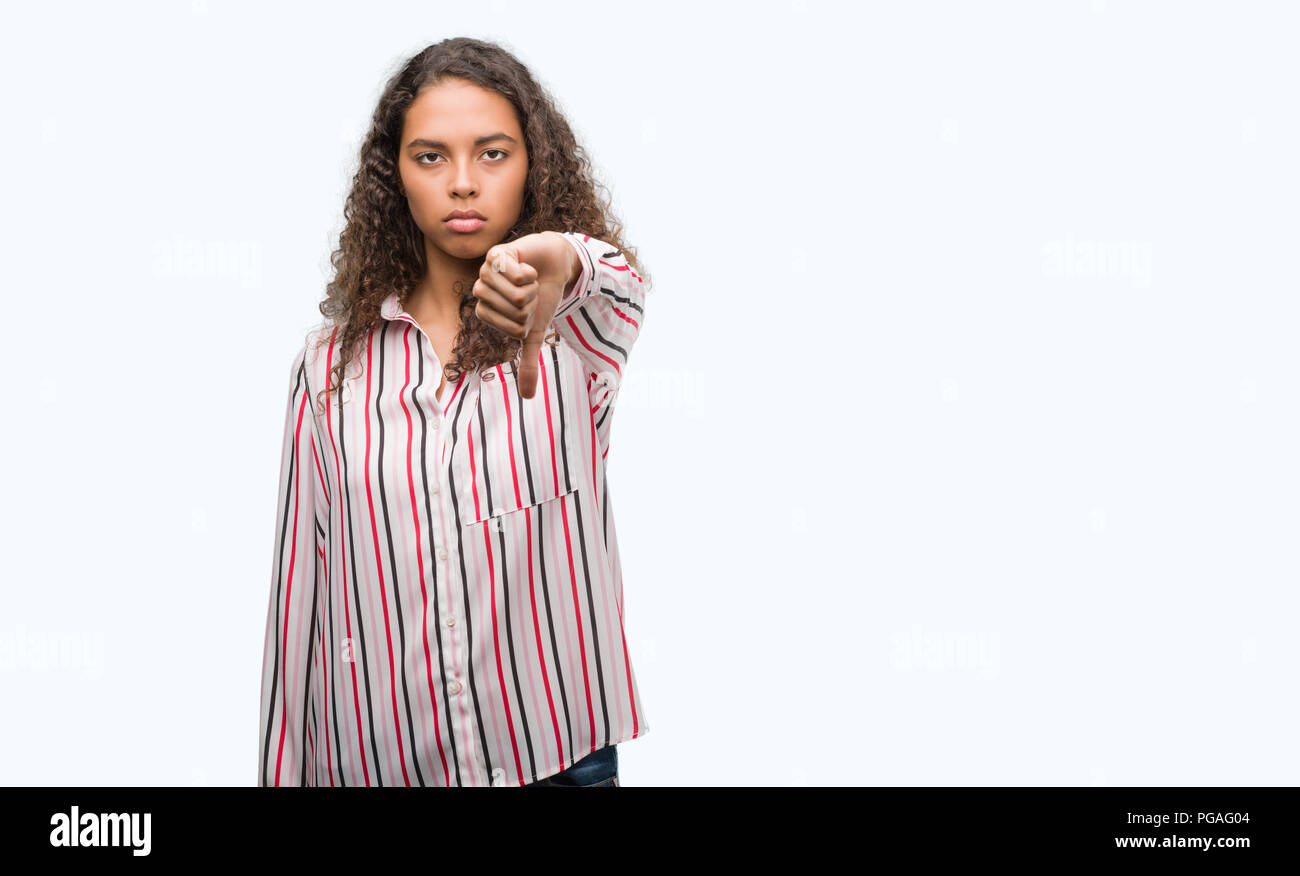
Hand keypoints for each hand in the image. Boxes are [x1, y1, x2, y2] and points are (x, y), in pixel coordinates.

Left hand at [473, 232, 574, 397]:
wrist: (554, 265)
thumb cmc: (542, 297)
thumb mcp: (536, 333)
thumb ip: (528, 363)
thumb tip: (527, 397)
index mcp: (486, 312)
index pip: (510, 327)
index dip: (527, 320)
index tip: (528, 310)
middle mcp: (482, 291)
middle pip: (514, 311)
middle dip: (531, 304)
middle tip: (530, 293)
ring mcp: (486, 271)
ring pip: (515, 293)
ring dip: (531, 289)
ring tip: (529, 280)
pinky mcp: (498, 253)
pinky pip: (516, 273)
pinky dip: (530, 273)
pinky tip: (527, 267)